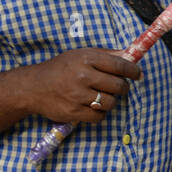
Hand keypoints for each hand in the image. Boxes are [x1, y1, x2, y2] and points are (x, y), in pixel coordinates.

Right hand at [19, 48, 141, 123]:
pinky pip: (99, 116)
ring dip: (110, 101)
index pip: (120, 65)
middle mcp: (83, 76)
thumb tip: (130, 56)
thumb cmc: (60, 68)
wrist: (33, 87)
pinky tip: (94, 107)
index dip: (133, 71)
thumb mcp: (81, 54)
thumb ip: (105, 55)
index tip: (138, 74)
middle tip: (119, 87)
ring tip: (102, 96)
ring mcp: (78, 95)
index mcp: (87, 58)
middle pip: (118, 85)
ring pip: (110, 102)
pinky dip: (100, 113)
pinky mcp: (73, 112)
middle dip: (123, 87)